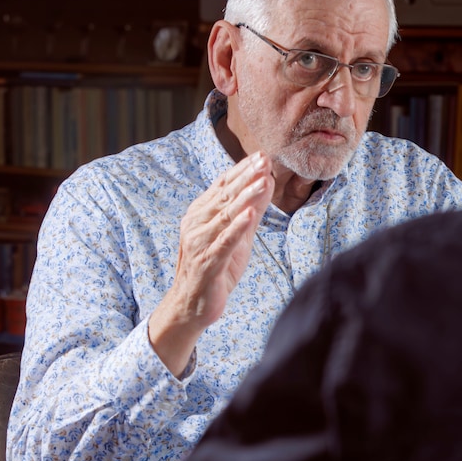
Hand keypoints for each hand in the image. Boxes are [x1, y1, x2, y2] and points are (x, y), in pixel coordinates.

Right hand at [149, 151, 273, 375]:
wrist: (193, 305)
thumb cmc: (217, 267)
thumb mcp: (239, 235)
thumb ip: (252, 209)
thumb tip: (267, 181)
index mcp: (202, 214)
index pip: (222, 186)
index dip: (242, 170)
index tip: (261, 155)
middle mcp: (197, 224)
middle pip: (225, 196)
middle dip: (246, 177)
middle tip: (265, 160)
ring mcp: (200, 243)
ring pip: (225, 216)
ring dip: (245, 197)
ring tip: (263, 180)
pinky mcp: (207, 263)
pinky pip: (223, 243)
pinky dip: (236, 228)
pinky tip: (250, 215)